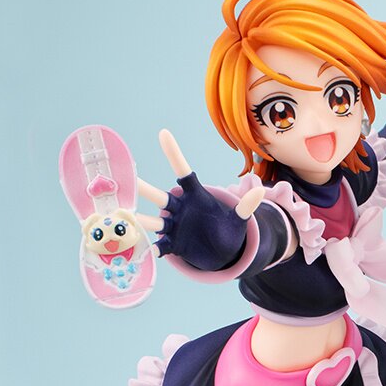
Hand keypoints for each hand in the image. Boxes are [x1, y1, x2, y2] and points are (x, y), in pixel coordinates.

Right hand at [136, 130, 267, 269]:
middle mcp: (180, 208)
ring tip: (125, 215)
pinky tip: (151, 250)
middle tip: (130, 178)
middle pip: (160, 196)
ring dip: (141, 219)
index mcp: (195, 196)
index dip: (174, 154)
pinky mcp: (174, 244)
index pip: (183, 171)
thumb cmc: (227, 228)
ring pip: (154, 221)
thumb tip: (260, 191)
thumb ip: (246, 205)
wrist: (222, 251)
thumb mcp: (239, 218)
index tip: (164, 134)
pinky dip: (156, 248)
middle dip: (145, 188)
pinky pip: (161, 246)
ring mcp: (174, 226)